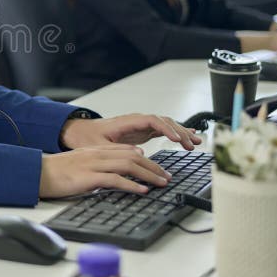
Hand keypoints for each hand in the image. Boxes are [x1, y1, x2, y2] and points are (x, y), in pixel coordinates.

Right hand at [39, 145, 171, 197]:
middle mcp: (98, 155)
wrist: (38, 172)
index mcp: (96, 151)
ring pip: (128, 166)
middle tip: (166, 177)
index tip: (157, 169)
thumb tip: (114, 173)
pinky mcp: (90, 177)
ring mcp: (94, 165)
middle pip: (132, 157)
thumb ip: (97, 164)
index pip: (127, 151)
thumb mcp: (80, 163)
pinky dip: (131, 185)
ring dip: (148, 175)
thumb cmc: (56, 170)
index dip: (146, 160)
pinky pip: (115, 179)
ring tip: (160, 183)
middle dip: (153, 167)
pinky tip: (142, 190)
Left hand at [60, 113, 200, 150]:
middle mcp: (136, 121)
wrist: (81, 132)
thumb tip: (138, 156)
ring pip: (166, 125)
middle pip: (163, 121)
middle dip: (179, 131)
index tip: (177, 138)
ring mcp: (141, 125)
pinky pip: (163, 130)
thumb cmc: (88, 138)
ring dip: (181, 132)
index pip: (151, 120)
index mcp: (126, 122)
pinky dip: (176, 133)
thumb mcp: (99, 146)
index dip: (166, 128)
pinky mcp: (142, 132)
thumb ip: (116, 150)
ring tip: (195, 142)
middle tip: (192, 144)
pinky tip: (188, 137)